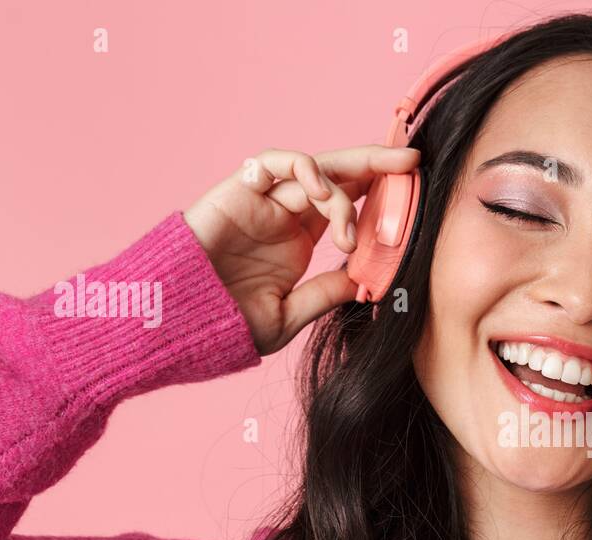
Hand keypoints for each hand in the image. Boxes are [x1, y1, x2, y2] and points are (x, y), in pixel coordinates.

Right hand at [184, 144, 419, 354]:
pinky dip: (305, 168)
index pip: (348, 207)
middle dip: (377, 166)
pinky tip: (322, 193)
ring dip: (341, 184)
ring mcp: (263, 201)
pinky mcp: (240, 190)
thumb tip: (366, 279)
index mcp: (299, 241)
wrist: (176, 324)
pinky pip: (275, 162)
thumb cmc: (224, 325)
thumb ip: (325, 293)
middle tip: (412, 162)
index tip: (414, 201)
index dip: (378, 199)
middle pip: (339, 177)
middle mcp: (285, 215)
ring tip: (347, 224)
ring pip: (314, 169)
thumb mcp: (287, 315)